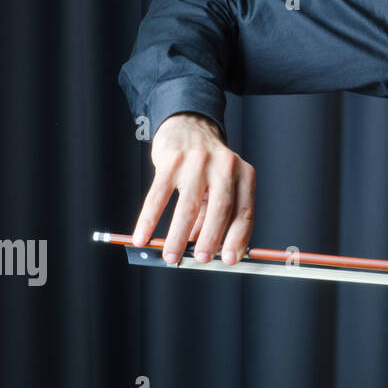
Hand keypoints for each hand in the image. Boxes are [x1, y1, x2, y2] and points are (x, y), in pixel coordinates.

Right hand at [132, 112, 255, 265]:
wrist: (189, 127)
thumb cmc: (207, 167)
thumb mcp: (219, 188)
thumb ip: (213, 218)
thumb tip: (202, 252)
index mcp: (244, 175)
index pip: (245, 211)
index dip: (238, 238)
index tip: (229, 260)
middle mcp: (225, 166)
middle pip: (221, 208)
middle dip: (211, 238)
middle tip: (200, 260)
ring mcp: (198, 161)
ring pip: (188, 205)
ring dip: (178, 235)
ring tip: (170, 256)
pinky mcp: (171, 160)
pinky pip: (158, 196)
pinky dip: (148, 220)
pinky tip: (142, 237)